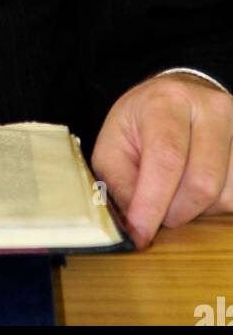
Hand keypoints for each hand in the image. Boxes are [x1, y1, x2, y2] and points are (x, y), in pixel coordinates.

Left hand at [90, 71, 232, 247]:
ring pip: (226, 196)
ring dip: (199, 209)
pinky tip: (201, 189)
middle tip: (159, 210)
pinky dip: (218, 205)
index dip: (153, 202)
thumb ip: (119, 183)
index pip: (166, 158)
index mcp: (166, 102)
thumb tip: (134, 227)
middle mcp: (209, 109)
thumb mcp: (114, 145)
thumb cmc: (142, 127)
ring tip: (180, 190)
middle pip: (202, 183)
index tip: (141, 233)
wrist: (177, 100)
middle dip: (176, 212)